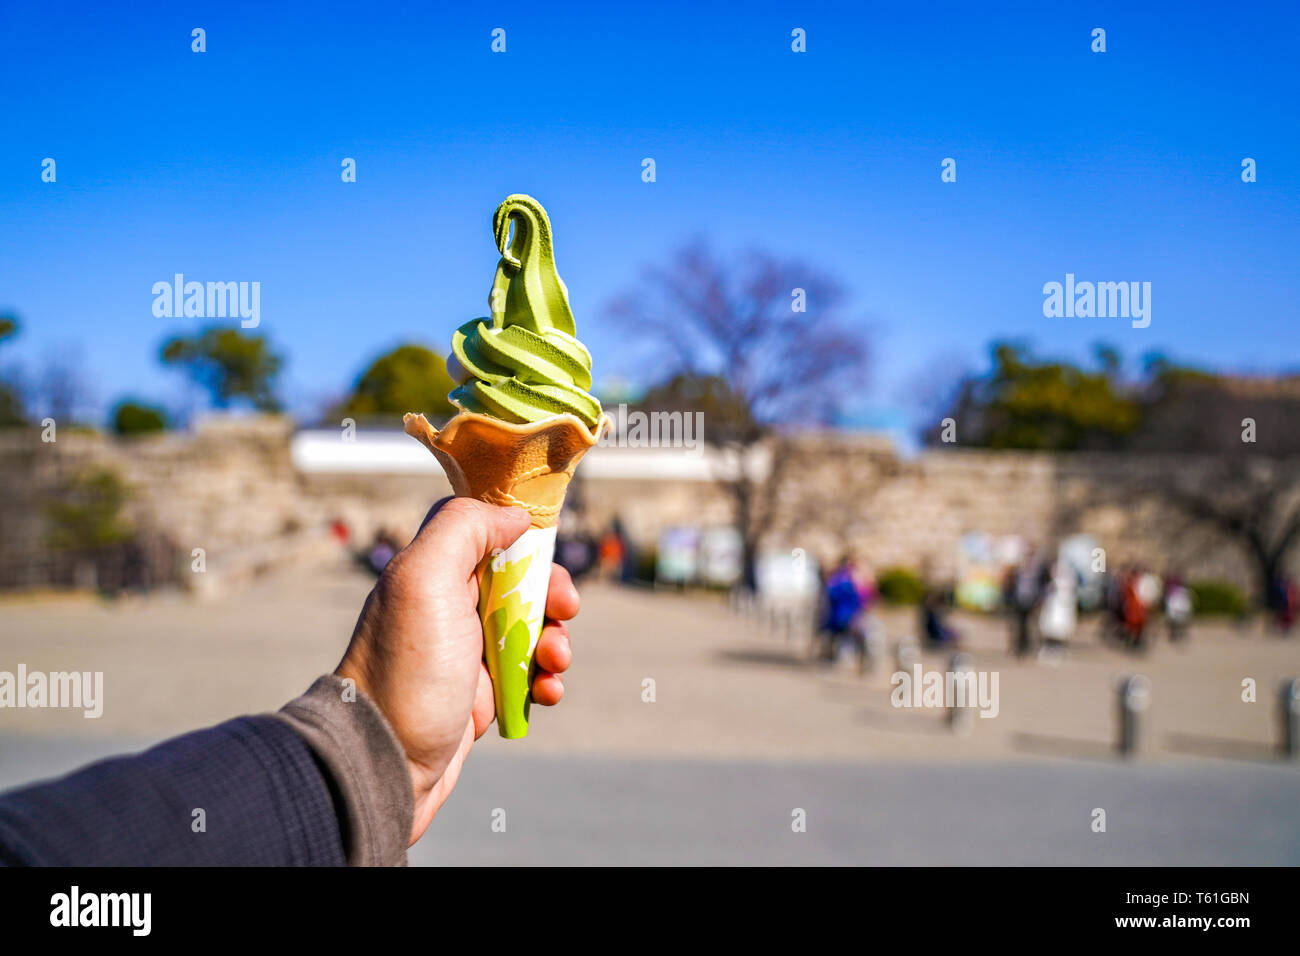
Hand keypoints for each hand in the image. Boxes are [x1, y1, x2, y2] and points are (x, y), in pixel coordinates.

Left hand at [335, 497, 577, 844]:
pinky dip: (547, 682)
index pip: (492, 535)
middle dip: (552, 596)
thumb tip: (515, 515)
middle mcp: (450, 608)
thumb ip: (464, 528)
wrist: (385, 764)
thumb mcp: (424, 579)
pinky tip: (545, 694)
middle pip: (522, 583)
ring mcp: (467, 655)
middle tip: (564, 613)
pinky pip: (530, 678)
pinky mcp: (482, 697)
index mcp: (434, 572)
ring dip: (557, 643)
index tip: (546, 562)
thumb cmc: (406, 671)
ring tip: (552, 665)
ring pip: (533, 632)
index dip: (528, 544)